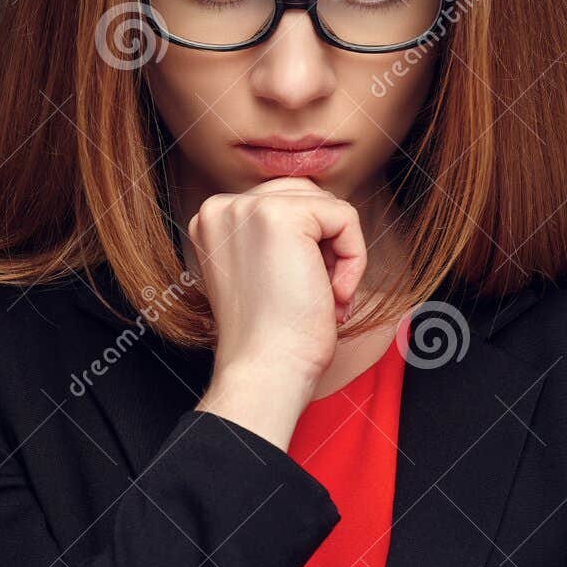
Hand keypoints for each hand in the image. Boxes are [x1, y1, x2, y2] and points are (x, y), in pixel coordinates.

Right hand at [186, 177, 367, 448]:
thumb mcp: (262, 270)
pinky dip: (354, 259)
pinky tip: (333, 294)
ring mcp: (247, 207)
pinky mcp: (281, 214)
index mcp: (212, 219)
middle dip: (324, 246)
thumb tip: (323, 212)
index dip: (306, 248)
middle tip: (317, 296)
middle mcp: (220, 206)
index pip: (282, 203)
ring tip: (326, 295)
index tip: (296, 293)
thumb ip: (276, 235)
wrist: (265, 370)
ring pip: (327, 205)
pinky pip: (346, 217)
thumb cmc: (271, 335)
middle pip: (305, 196)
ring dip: (339, 253)